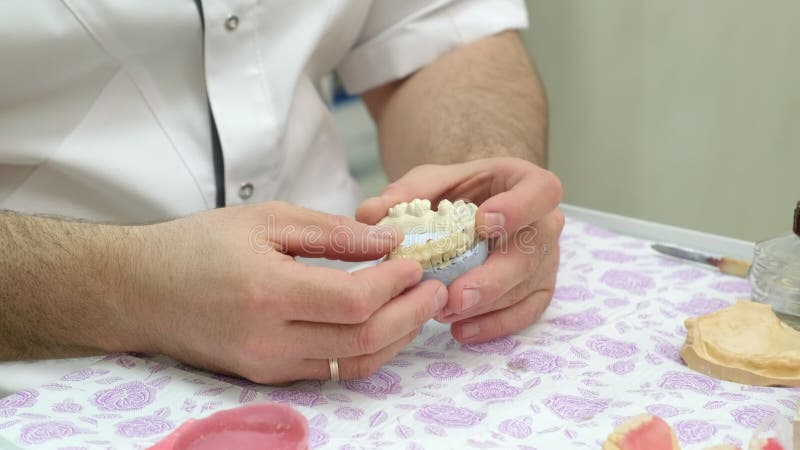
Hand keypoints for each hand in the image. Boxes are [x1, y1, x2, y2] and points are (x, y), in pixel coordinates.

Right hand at [123, 201, 446, 383]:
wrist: (139, 290)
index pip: (356, 300)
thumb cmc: (197, 245)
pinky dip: (366, 352)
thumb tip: (388, 240)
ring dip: (396, 338)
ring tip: (419, 308)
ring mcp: (268, 366)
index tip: (416, 262)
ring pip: (354, 365)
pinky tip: (383, 326)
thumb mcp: (266, 219)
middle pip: (364, 340)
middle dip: (411, 315)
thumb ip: (332, 233)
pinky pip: (332, 373)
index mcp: (268, 292)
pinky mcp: (267, 377)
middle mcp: (270, 340)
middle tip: (436, 289)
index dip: (396, 283)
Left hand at [357, 157, 563, 342]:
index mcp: (526, 183)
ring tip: (443, 314)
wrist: (472, 210)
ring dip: (486, 306)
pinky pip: (524, 314)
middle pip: (533, 251)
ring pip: (527, 288)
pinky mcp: (537, 290)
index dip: (519, 208)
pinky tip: (460, 332)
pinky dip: (493, 326)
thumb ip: (403, 194)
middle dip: (493, 278)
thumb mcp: (428, 183)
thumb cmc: (455, 192)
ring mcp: (545, 259)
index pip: (542, 191)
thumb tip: (369, 214)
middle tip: (454, 295)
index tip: (484, 222)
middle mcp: (545, 222)